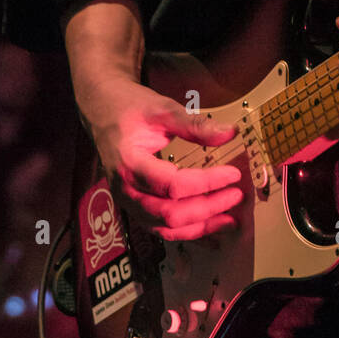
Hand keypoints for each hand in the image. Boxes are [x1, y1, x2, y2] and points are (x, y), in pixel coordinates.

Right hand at [78, 76, 243, 241]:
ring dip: (200, 225)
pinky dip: (187, 230)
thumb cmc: (128, 107)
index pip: (173, 185)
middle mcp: (125, 189)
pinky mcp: (135, 206)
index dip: (206, 182)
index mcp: (129, 163)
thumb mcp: (162, 109)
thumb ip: (195, 124)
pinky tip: (209, 224)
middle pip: (170, 213)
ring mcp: (128, 201)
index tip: (232, 173)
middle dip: (208, 207)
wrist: (102, 110)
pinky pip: (161, 227)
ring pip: (166, 227)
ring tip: (229, 217)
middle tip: (236, 193)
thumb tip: (229, 132)